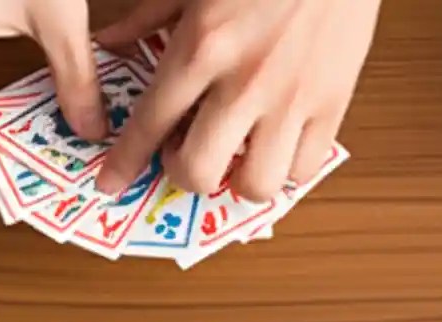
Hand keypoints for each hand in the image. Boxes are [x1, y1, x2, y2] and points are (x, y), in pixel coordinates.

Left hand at [94, 0, 380, 200]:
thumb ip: (147, 17)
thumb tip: (109, 43)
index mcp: (203, 47)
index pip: (150, 123)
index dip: (125, 162)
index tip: (112, 183)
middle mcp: (244, 82)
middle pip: (199, 171)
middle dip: (184, 173)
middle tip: (187, 153)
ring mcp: (291, 98)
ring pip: (256, 183)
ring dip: (238, 180)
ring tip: (238, 155)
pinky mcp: (333, 103)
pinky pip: (306, 168)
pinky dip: (287, 168)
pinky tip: (278, 145)